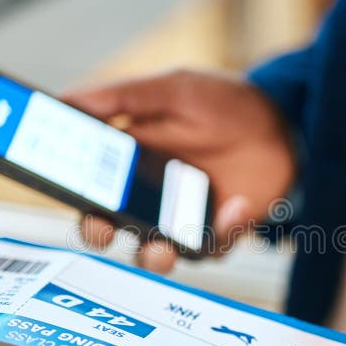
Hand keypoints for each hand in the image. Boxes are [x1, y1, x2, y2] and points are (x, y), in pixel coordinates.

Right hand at [62, 69, 294, 271]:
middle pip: (110, 226)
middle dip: (100, 232)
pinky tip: (236, 207)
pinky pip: (211, 248)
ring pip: (155, 252)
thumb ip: (124, 97)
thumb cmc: (224, 103)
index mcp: (130, 160)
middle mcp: (150, 195)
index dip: (71, 190)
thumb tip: (66, 99)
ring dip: (154, 256)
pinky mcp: (218, 233)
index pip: (88, 184)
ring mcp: (183, 219)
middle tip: (103, 228)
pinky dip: (223, 233)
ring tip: (163, 248)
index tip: (61, 189)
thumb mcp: (173, 89)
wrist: (284, 124)